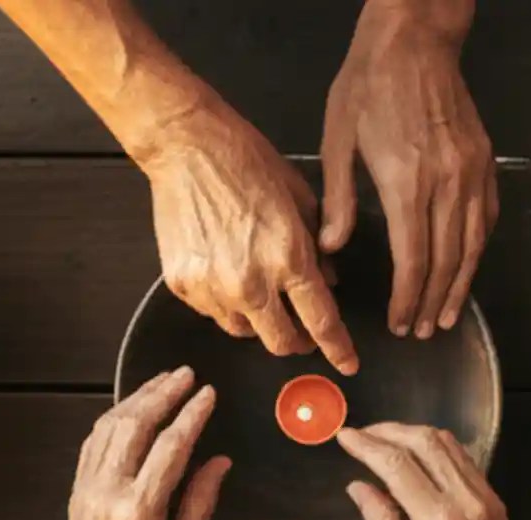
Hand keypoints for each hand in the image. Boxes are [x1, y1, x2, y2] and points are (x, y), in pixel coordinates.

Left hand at [55, 367, 229, 519]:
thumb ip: (200, 503)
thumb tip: (219, 462)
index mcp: (139, 512)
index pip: (170, 447)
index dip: (191, 415)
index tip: (208, 394)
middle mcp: (107, 493)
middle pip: (134, 425)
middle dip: (162, 393)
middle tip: (186, 374)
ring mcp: (86, 490)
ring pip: (109, 427)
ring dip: (137, 399)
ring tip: (163, 381)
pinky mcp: (77, 492)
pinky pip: (93, 443)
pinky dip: (114, 418)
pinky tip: (131, 408)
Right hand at [142, 101, 358, 374]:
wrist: (185, 145)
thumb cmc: (245, 160)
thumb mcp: (300, 197)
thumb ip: (319, 245)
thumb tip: (328, 279)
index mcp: (288, 258)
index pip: (321, 321)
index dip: (338, 349)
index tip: (347, 364)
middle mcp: (251, 283)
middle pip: (281, 342)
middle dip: (297, 341)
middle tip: (301, 330)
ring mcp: (213, 288)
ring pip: (244, 332)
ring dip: (259, 322)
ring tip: (260, 293)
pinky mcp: (183, 285)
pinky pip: (212, 312)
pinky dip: (225, 303)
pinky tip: (227, 273)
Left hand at [322, 0, 497, 338]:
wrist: (413, 40)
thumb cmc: (370, 85)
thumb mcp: (338, 139)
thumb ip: (338, 200)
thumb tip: (333, 247)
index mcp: (407, 182)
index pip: (413, 258)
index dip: (407, 297)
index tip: (400, 322)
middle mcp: (446, 182)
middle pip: (446, 260)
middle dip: (432, 302)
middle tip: (422, 331)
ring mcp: (471, 172)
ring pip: (472, 244)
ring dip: (460, 285)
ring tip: (446, 314)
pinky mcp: (484, 161)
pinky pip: (487, 216)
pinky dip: (478, 248)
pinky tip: (467, 266)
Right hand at [338, 423, 530, 519]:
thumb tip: (359, 487)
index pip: (398, 466)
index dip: (368, 446)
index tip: (346, 437)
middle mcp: (467, 502)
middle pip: (426, 443)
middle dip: (389, 430)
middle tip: (363, 433)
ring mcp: (486, 499)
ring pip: (449, 444)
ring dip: (413, 433)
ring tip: (385, 438)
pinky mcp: (495, 502)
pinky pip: (464, 460)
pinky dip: (436, 448)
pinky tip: (417, 455)